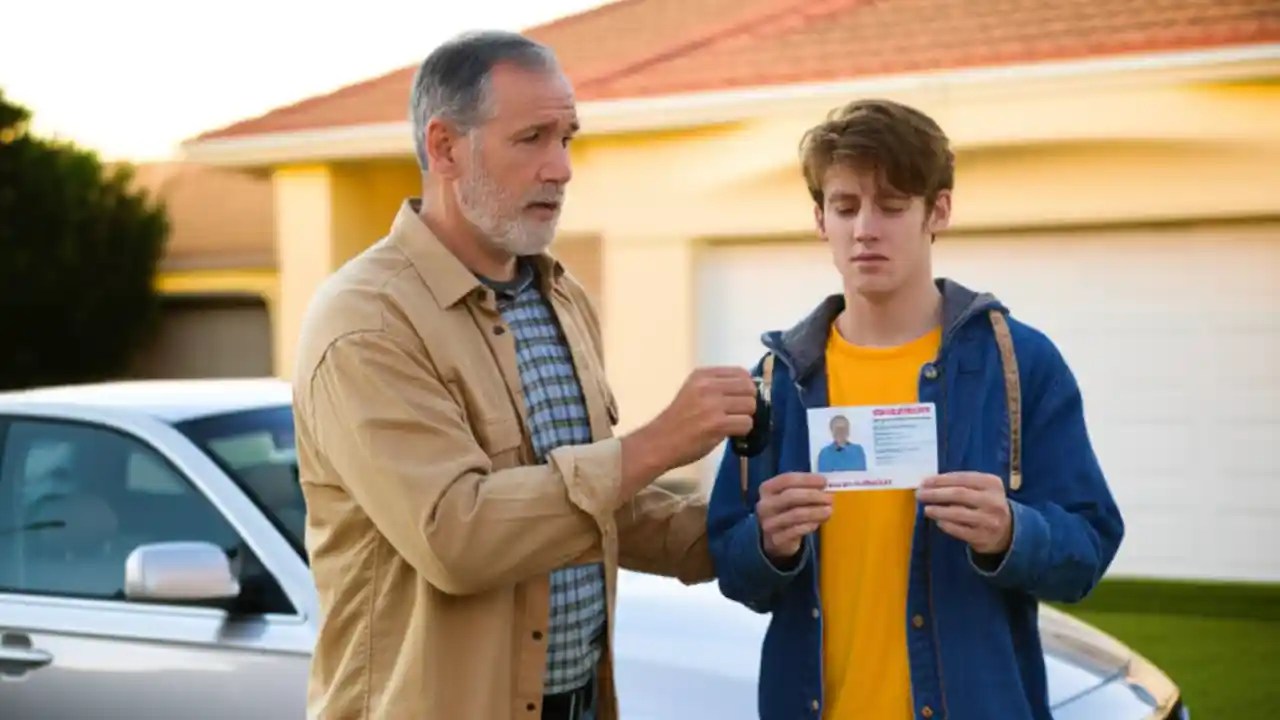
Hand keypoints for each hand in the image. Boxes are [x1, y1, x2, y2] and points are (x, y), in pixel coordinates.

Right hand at [620, 367, 756, 496]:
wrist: (659, 443)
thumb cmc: (678, 421)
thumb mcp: (693, 392)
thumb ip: (717, 387)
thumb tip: (750, 390)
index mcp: (702, 375)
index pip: (741, 373)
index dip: (747, 388)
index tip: (740, 400)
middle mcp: (708, 385)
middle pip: (749, 388)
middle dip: (749, 402)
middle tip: (738, 414)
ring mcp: (712, 404)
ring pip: (751, 406)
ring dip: (746, 418)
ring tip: (732, 425)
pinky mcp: (717, 424)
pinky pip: (746, 423)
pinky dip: (743, 431)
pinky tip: (730, 434)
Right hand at [757, 473, 832, 563]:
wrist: (775, 537)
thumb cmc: (786, 510)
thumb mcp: (789, 496)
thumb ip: (804, 488)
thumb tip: (824, 485)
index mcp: (767, 489)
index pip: (787, 479)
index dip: (807, 479)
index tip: (824, 481)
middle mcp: (765, 505)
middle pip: (791, 496)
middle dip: (813, 496)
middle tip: (830, 498)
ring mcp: (769, 523)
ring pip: (795, 514)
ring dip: (815, 512)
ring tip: (829, 511)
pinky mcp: (776, 539)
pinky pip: (796, 531)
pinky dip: (809, 526)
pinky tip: (818, 523)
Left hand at [917, 472, 1012, 554]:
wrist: (1007, 531)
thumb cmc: (986, 504)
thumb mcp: (982, 489)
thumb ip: (961, 483)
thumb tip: (929, 483)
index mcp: (992, 483)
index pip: (962, 478)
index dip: (940, 480)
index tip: (924, 482)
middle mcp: (993, 501)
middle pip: (959, 494)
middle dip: (936, 493)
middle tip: (920, 494)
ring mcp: (989, 520)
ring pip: (958, 513)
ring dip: (938, 510)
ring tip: (926, 509)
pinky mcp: (983, 537)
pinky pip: (959, 530)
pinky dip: (946, 525)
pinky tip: (938, 521)